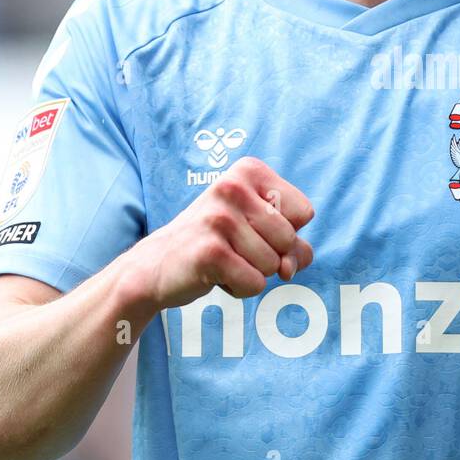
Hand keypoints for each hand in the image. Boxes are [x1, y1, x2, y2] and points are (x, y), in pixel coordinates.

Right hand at [125, 155, 314, 309]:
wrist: (156, 265)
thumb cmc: (215, 243)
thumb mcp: (258, 230)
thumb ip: (292, 244)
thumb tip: (292, 266)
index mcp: (249, 171)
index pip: (304, 212)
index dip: (286, 232)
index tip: (253, 229)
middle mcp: (233, 187)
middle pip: (289, 240)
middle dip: (269, 256)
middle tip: (233, 248)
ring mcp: (220, 218)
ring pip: (273, 265)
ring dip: (252, 273)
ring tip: (223, 259)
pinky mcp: (211, 252)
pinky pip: (255, 283)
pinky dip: (240, 288)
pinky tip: (215, 274)